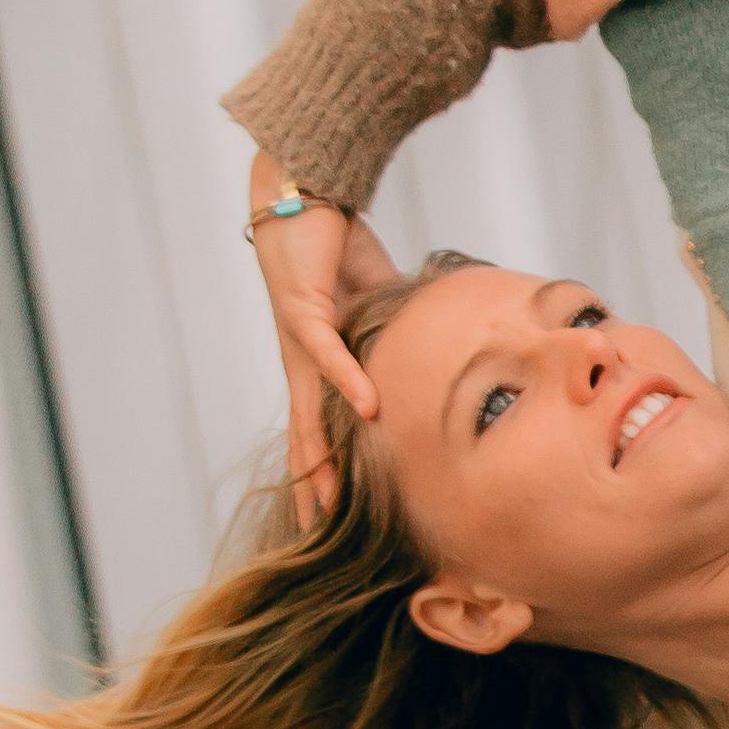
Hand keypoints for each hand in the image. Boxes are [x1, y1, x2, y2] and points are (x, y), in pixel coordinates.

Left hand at [247, 159, 402, 526]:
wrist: (304, 195)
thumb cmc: (333, 241)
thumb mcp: (374, 300)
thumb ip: (392, 330)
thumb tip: (429, 344)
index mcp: (317, 360)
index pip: (319, 427)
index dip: (323, 470)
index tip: (330, 510)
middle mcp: (302, 360)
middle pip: (305, 437)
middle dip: (311, 486)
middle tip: (317, 533)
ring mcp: (300, 341)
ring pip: (307, 412)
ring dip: (319, 458)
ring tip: (331, 500)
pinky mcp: (304, 312)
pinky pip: (330, 355)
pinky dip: (350, 383)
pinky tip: (369, 410)